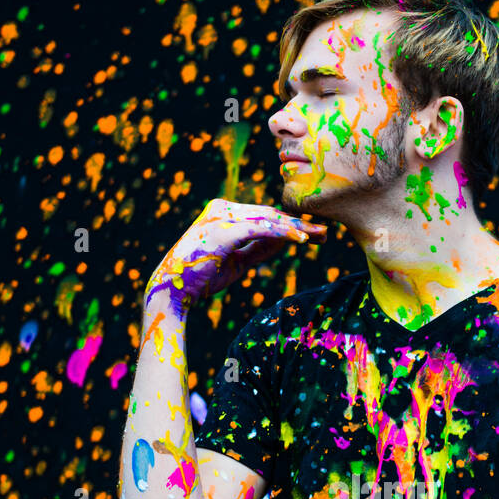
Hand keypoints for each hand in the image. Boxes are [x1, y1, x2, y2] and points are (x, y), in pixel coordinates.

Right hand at [143, 199, 326, 309]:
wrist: (173, 289)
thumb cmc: (203, 277)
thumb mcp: (238, 261)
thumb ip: (260, 249)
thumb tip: (285, 242)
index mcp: (224, 213)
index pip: (264, 216)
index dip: (291, 225)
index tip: (314, 233)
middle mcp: (222, 209)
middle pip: (269, 215)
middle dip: (299, 225)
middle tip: (325, 232)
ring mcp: (221, 217)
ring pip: (268, 219)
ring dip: (296, 228)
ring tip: (319, 235)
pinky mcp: (223, 230)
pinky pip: (260, 229)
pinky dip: (282, 233)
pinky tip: (300, 240)